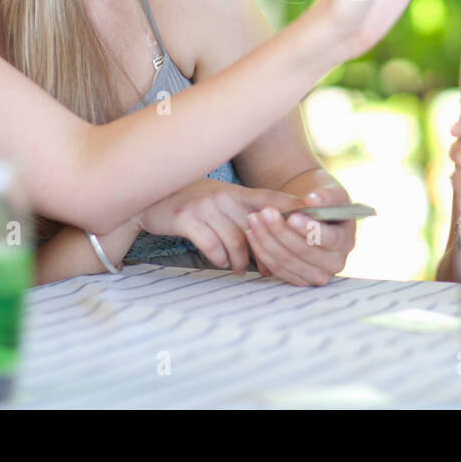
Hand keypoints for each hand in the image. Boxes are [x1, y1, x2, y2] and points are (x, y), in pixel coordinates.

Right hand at [135, 179, 300, 273]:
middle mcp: (223, 196)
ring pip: (236, 239)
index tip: (313, 224)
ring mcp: (204, 206)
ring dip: (243, 259)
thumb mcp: (219, 200)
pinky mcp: (185, 218)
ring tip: (244, 270)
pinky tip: (221, 263)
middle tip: (273, 269)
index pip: (272, 198)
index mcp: (236, 191)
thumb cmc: (190, 202)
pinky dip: (219, 258)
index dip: (293, 210)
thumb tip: (270, 238)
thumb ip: (242, 213)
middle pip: (257, 226)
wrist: (148, 197)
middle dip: (267, 250)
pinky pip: (212, 245)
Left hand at [245, 183, 354, 286]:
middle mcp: (335, 263)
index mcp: (346, 240)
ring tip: (254, 219)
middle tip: (265, 213)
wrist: (318, 215)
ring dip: (267, 241)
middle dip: (282, 232)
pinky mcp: (299, 280)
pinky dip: (263, 252)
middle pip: (305, 253)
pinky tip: (252, 233)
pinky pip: (278, 269)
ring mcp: (317, 275)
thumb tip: (313, 199)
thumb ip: (326, 196)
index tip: (292, 216)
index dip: (310, 229)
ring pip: (288, 262)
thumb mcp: (332, 193)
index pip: (330, 239)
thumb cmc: (326, 202)